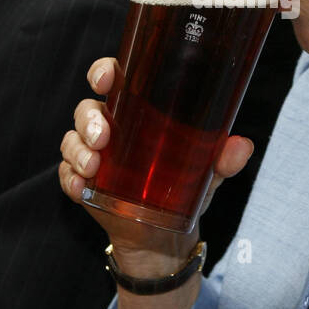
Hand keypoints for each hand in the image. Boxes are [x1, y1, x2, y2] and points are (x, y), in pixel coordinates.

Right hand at [59, 56, 253, 264]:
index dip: (103, 72)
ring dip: (77, 150)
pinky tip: (82, 188)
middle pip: (86, 108)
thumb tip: (242, 146)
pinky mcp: (83, 184)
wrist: (166, 236)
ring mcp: (94, 155)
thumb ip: (224, 159)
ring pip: (72, 140)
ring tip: (93, 167)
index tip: (105, 78)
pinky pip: (66, 176)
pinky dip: (70, 180)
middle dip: (88, 119)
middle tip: (102, 137)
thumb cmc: (184, 187)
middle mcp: (111, 126)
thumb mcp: (208, 172)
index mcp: (137, 111)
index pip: (114, 79)